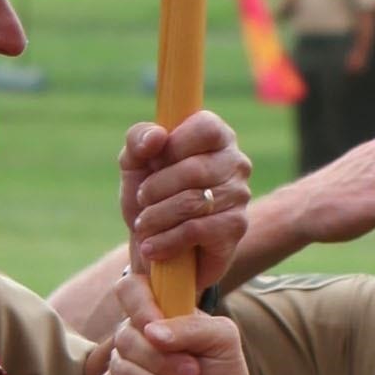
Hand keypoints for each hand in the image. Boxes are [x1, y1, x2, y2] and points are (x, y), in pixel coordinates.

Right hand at [99, 306, 255, 374]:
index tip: (161, 333)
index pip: (131, 289)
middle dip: (163, 362)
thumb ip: (194, 326)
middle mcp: (135, 337)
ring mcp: (121, 368)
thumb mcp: (223, 342)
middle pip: (126, 338)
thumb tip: (152, 332)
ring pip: (123, 371)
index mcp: (159, 313)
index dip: (141, 306)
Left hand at [119, 111, 251, 291]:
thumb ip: (138, 138)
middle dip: (155, 189)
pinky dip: (166, 240)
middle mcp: (235, 162)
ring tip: (143, 226)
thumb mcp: (134, 161)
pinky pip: (196, 230)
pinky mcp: (236, 227)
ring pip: (193, 202)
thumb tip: (157, 136)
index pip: (206, 128)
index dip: (173, 146)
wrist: (155, 243)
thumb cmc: (150, 194)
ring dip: (156, 217)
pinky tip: (152, 247)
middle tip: (141, 200)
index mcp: (216, 135)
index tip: (153, 162)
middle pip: (195, 170)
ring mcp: (240, 195)